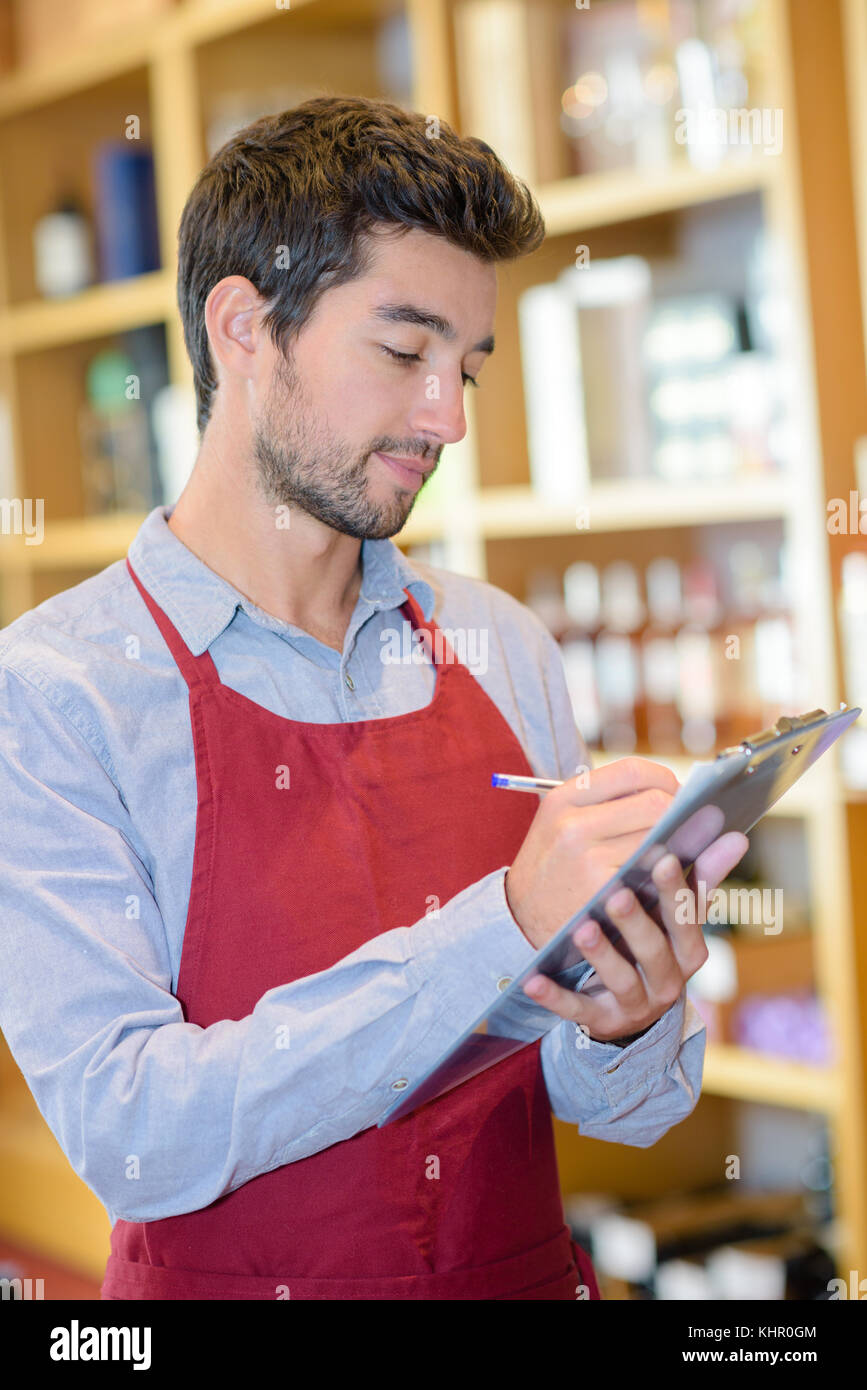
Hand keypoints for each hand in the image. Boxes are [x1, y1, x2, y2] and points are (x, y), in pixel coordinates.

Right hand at [505, 757, 681, 952]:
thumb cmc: (554, 868)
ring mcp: (586, 859)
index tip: (677, 795)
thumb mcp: (566, 824)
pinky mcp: (602, 892)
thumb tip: (684, 790)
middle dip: (680, 813)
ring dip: (679, 844)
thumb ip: (616, 803)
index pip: (632, 771)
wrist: (518, 921)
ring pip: (660, 839)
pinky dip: (667, 874)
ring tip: (679, 849)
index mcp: (564, 798)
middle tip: (688, 826)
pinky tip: (666, 877)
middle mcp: (572, 824)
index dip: (665, 780)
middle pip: (655, 803)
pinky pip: (653, 873)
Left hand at [520, 829, 748, 1041]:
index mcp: (688, 948)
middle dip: (638, 923)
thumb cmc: (654, 942)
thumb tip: (736, 836)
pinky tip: (532, 980)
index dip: (675, 891)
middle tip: (617, 894)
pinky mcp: (602, 1019)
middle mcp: (668, 979)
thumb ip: (701, 877)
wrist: (630, 1005)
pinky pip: (577, 1009)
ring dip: (602, 956)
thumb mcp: (678, 916)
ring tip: (582, 929)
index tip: (663, 858)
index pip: (686, 918)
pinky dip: (555, 996)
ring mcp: (635, 1002)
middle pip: (655, 950)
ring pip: (622, 980)